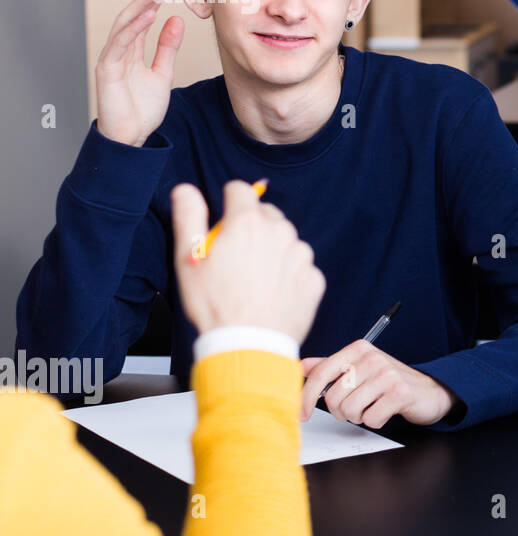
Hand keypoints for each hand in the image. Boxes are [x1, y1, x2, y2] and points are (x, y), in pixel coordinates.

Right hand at [95, 0, 185, 145]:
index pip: (143, 18)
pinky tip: (149, 15)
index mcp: (131, 51)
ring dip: (142, 5)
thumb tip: (175, 20)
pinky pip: (120, 44)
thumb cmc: (142, 109)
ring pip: (125, 24)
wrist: (131, 138)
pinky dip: (134, 28)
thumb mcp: (162, 73)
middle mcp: (119, 51)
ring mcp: (112, 59)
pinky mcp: (107, 70)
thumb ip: (167, 47)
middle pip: (133, 15)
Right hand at [172, 181, 325, 340]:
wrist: (248, 346)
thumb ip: (189, 218)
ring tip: (254, 280)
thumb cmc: (214, 304)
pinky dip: (288, 275)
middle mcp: (280, 232)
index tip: (224, 217)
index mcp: (247, 222)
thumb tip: (185, 190)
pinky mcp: (314, 278)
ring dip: (272, 251)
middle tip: (236, 257)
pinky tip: (272, 294)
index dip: (229, 201)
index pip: (240, 190)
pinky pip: (300, 267)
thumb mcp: (188, 260)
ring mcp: (301, 255)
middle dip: (252, 227)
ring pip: (285, 241)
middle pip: (266, 214)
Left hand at [300, 339, 459, 427]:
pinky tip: (385, 411)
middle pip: (333, 397)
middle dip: (340, 411)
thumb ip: (331, 367)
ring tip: (372, 407)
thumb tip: (302, 366)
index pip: (321, 373)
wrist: (429, 390)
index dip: (305, 397)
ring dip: (358, 417)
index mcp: (358, 349)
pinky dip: (375, 421)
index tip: (301, 413)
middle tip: (355, 409)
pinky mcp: (400, 393)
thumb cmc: (389, 382)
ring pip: (350, 410)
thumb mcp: (360, 369)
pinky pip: (371, 419)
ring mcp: (387, 374)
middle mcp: (372, 357)